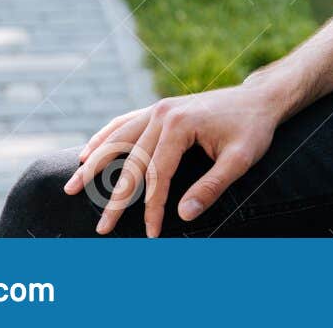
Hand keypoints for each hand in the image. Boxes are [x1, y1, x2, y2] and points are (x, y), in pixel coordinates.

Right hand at [65, 81, 287, 236]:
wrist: (260, 99)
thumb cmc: (253, 129)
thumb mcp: (240, 160)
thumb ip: (211, 187)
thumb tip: (182, 216)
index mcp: (179, 125)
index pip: (157, 176)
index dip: (153, 208)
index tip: (152, 233)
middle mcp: (162, 114)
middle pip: (131, 162)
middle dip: (116, 199)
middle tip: (101, 228)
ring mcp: (158, 108)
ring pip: (118, 139)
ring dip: (95, 163)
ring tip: (72, 185)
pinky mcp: (160, 108)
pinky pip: (125, 123)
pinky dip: (105, 137)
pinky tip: (90, 152)